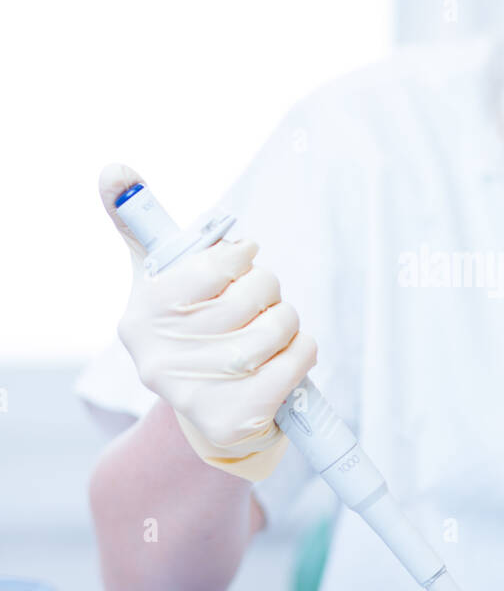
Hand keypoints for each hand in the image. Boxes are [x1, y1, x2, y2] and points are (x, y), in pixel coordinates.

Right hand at [99, 162, 316, 480]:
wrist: (211, 415)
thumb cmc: (192, 330)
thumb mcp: (162, 279)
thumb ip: (138, 221)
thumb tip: (112, 169)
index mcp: (142, 315)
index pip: (213, 265)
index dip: (240, 257)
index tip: (244, 258)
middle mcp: (159, 359)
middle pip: (249, 295)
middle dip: (268, 288)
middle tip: (261, 299)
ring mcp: (196, 394)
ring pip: (275, 326)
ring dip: (287, 320)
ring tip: (273, 328)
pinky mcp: (234, 421)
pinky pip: (295, 362)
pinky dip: (303, 350)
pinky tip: (287, 355)